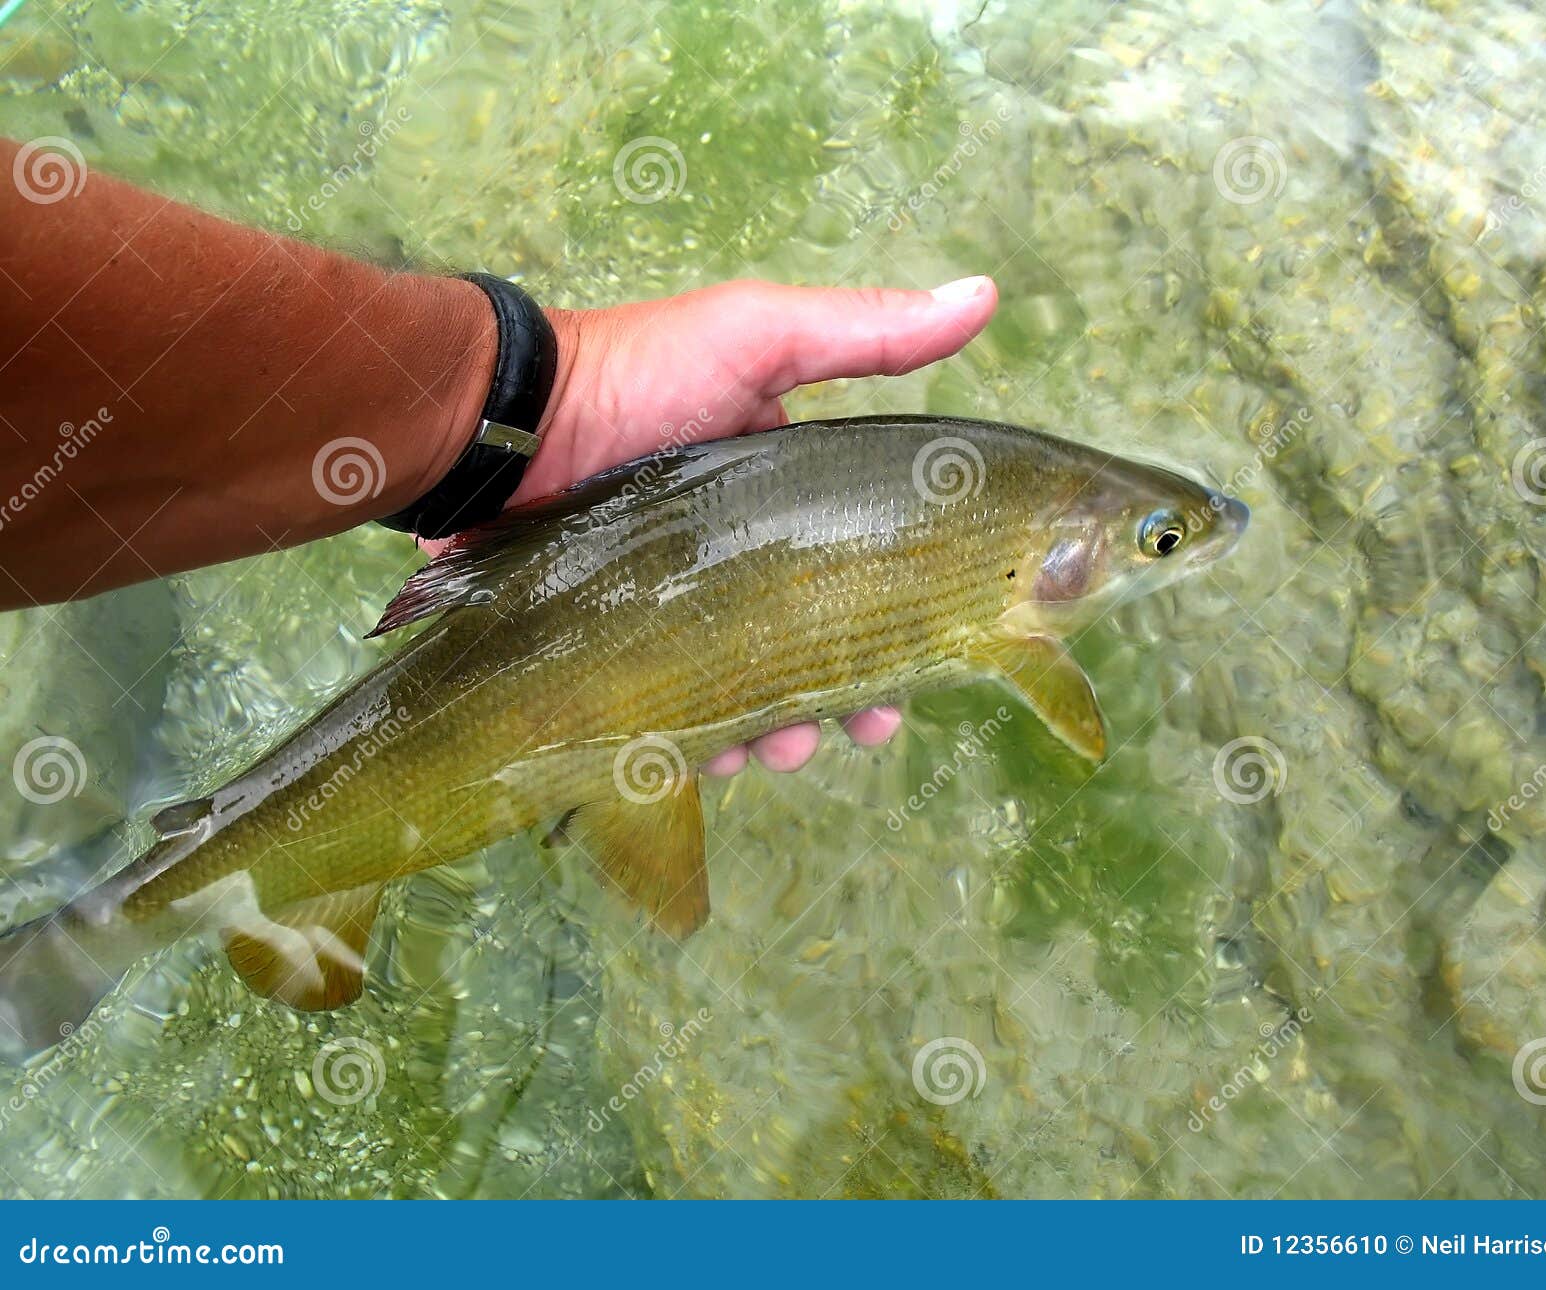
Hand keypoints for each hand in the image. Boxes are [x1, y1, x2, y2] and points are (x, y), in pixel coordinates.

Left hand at [472, 276, 997, 775]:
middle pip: (808, 644)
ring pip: (744, 689)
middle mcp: (734, 555)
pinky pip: (670, 712)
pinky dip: (698, 743)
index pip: (856, 567)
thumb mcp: (758, 337)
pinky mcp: (620, 648)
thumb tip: (985, 293)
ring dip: (777, 728)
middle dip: (841, 694)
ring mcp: (675, 606)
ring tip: (780, 749)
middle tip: (859, 727)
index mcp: (780, 493)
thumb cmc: (636, 376)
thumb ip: (864, 332)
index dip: (894, 623)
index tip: (917, 674)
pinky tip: (713, 758)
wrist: (503, 431)